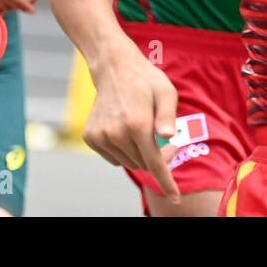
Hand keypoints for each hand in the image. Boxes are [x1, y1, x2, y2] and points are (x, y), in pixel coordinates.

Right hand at [85, 44, 180, 203]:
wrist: (113, 68)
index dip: (167, 182)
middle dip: (158, 158)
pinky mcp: (91, 137)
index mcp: (138, 124)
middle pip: (143, 164)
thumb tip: (168, 137)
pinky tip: (126, 130)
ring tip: (146, 130)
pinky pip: (114, 157)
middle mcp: (117, 133)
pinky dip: (124, 151)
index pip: (155, 163)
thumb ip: (168, 116)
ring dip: (141, 154)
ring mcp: (101, 136)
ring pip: (129, 162)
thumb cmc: (146, 80)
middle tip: (167, 140)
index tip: (176, 198)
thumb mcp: (166, 92)